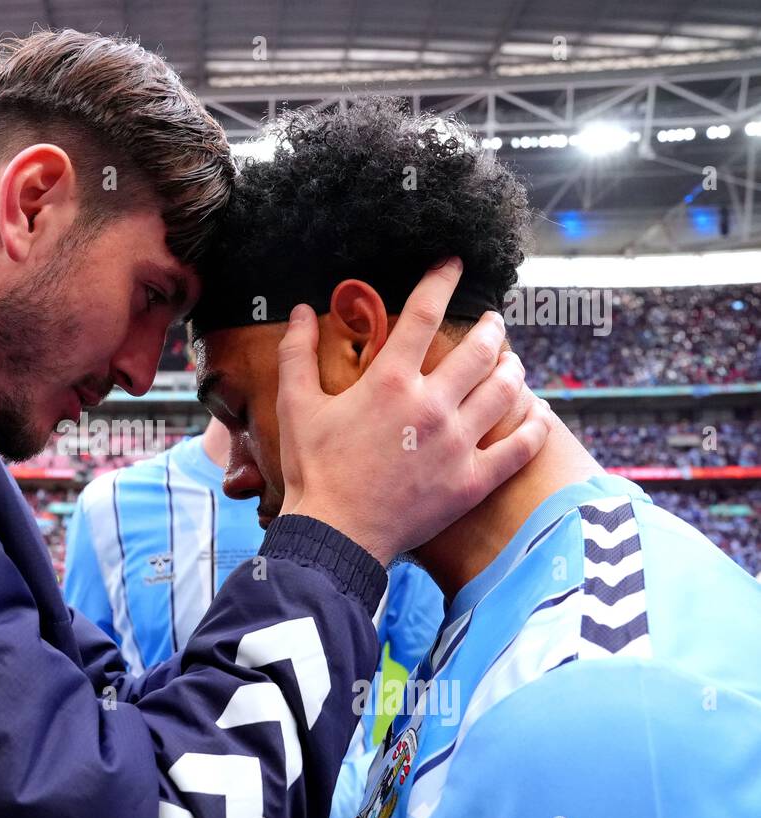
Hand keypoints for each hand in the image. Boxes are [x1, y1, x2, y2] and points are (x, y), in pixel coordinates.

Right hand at [276, 258, 550, 565]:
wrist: (335, 536)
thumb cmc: (313, 470)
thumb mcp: (296, 407)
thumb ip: (297, 354)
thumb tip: (299, 311)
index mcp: (390, 381)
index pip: (424, 313)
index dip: (442, 280)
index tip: (454, 263)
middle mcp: (431, 405)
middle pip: (480, 349)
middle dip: (491, 328)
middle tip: (493, 323)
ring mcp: (457, 444)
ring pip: (506, 391)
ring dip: (514, 369)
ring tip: (512, 362)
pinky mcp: (472, 481)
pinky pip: (520, 447)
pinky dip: (535, 425)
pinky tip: (538, 413)